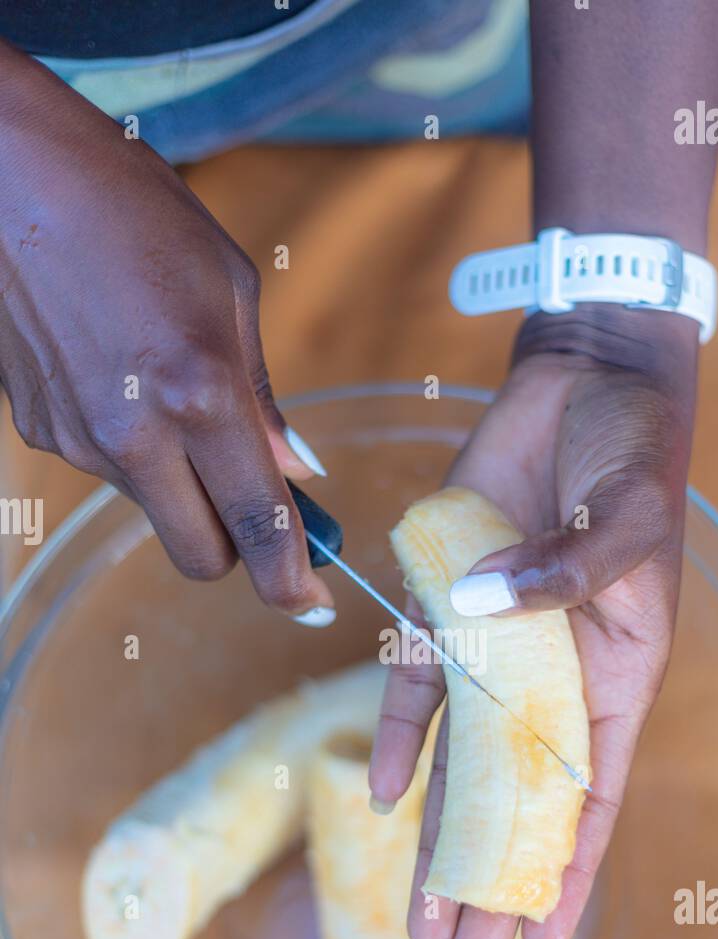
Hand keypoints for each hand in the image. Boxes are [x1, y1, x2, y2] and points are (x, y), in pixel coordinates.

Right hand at [0, 42, 331, 616]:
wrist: (15, 177)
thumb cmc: (134, 212)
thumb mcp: (230, 291)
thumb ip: (263, 399)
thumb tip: (295, 470)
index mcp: (199, 393)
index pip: (257, 524)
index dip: (290, 579)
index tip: (310, 604)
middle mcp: (135, 434)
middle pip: (200, 554)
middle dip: (236, 549)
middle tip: (252, 505)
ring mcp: (79, 439)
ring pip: (152, 509)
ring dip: (179, 483)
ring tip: (168, 388)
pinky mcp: (40, 431)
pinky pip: (107, 468)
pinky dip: (131, 446)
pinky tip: (120, 374)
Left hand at [370, 306, 698, 938]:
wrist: (582, 378)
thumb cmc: (630, 452)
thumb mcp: (623, 520)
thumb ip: (559, 577)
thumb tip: (474, 618)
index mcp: (616, 677)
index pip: (588, 803)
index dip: (564, 881)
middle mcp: (552, 680)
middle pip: (515, 810)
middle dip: (487, 896)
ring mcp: (494, 649)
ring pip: (459, 771)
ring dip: (436, 843)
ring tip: (414, 924)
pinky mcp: (445, 608)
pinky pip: (415, 688)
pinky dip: (396, 738)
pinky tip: (376, 794)